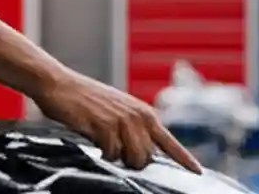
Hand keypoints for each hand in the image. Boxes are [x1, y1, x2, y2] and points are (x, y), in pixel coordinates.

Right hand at [32, 69, 202, 173]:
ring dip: (118, 158)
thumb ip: (134, 129)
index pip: (169, 142)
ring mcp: (122, 120)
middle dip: (132, 162)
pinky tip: (93, 138)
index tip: (198, 172)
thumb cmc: (86, 101)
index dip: (184, 159)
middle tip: (114, 148)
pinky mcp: (105, 125)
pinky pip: (111, 155)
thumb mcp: (117, 111)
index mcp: (144, 113)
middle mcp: (138, 116)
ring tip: (104, 142)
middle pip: (147, 159)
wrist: (60, 85)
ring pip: (132, 159)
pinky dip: (101, 153)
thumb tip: (143, 155)